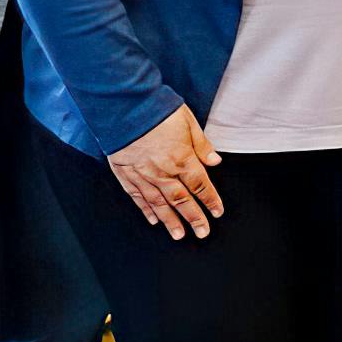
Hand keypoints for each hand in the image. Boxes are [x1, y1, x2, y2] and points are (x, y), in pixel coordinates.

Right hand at [107, 105, 223, 239]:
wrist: (124, 106)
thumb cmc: (157, 110)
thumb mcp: (188, 122)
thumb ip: (201, 145)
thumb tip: (215, 161)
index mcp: (181, 158)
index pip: (200, 185)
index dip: (210, 200)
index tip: (217, 212)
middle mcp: (163, 171)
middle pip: (181, 200)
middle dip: (194, 218)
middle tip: (202, 232)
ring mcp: (143, 174)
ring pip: (159, 203)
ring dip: (171, 221)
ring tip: (178, 234)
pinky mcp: (126, 173)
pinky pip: (138, 196)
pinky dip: (146, 210)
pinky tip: (153, 220)